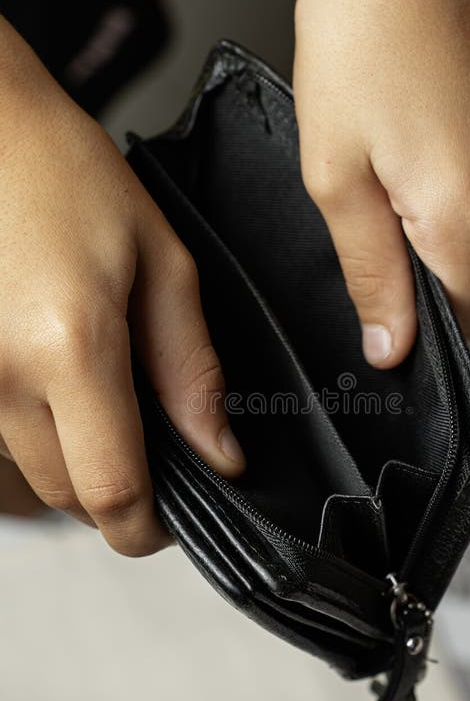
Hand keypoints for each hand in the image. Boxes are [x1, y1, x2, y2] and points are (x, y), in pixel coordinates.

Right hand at [0, 18, 244, 555]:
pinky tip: (60, 385)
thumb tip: (218, 450)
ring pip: (32, 473)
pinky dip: (39, 433)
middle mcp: (0, 375)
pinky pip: (1, 438)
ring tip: (103, 399)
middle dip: (119, 494)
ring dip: (76, 462)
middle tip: (154, 447)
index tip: (170, 521)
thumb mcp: (160, 262)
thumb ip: (192, 368)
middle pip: (69, 496)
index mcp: (69, 347)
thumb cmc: (64, 173)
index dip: (146, 528)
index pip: (111, 490)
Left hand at [294, 0, 469, 365]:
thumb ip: (370, 274)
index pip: (466, 321)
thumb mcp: (336, 175)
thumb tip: (391, 345)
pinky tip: (441, 113)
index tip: (390, 273)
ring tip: (411, 130)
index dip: (422, 314)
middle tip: (383, 173)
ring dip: (446, 197)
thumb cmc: (364, 34)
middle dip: (422, 241)